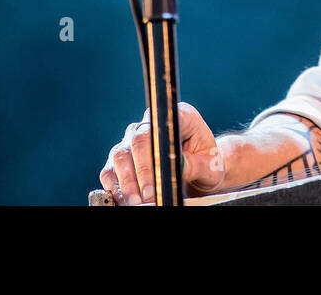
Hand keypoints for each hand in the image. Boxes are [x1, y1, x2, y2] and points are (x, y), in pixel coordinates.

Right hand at [99, 102, 226, 203]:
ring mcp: (132, 139)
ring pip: (118, 158)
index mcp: (177, 116)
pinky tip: (125, 202)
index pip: (155, 131)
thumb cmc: (207, 163)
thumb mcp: (210, 166)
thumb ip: (195, 165)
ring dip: (125, 185)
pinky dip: (114, 189)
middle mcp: (150, 123)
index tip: (153, 187)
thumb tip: (178, 168)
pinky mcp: (121, 157)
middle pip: (134, 144)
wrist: (200, 170)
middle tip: (146, 200)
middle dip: (138, 177)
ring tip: (137, 205)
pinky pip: (110, 172)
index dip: (150, 160)